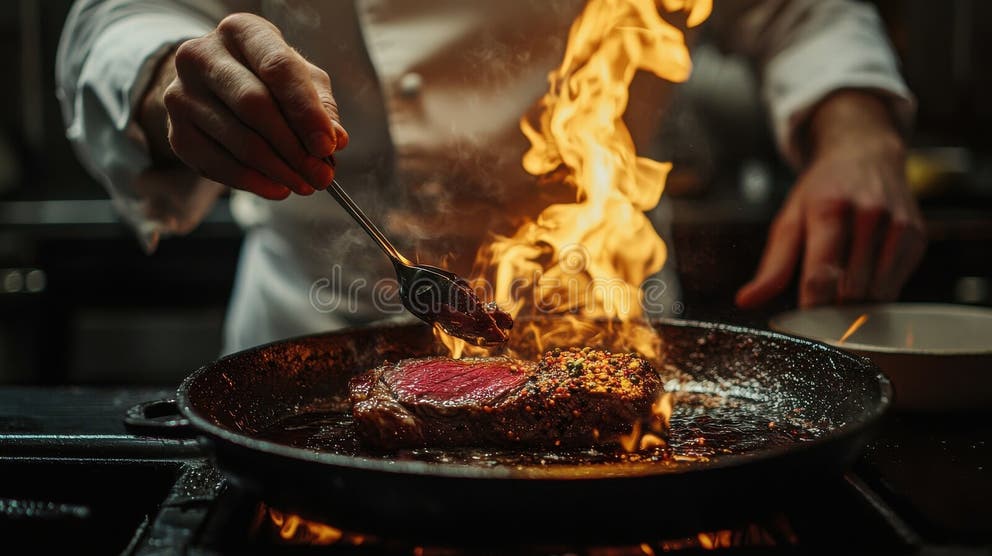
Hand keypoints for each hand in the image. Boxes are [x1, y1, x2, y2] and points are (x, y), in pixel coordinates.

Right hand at [138, 13, 348, 199]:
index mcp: (242, 32)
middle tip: (322, 176)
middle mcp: (202, 56)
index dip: (306, 112)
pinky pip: (218, 165)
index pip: (278, 69)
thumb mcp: (301, 78)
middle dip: (294, 148)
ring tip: (305, 184)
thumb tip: (336, 140)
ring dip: (279, 170)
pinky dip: (253, 182)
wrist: (214, 87)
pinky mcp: (176, 132)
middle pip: (254, 106)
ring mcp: (181, 95)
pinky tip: (277, 188)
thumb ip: (321, 106)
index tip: (328, 146)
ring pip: (238, 141)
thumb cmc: (267, 79)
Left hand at [735, 90, 925, 308]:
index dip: (811, 309)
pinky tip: (863, 277)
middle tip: (821, 303)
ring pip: (876, 295)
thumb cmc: (822, 192)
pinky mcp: (916, 239)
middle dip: (833, 307)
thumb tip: (746, 301)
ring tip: (840, 288)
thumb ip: (772, 267)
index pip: (821, 276)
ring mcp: (897, 226)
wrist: (865, 155)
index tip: (801, 323)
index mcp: (829, 210)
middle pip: (850, 291)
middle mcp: (868, 216)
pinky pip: (896, 288)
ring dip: (856, 305)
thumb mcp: (789, 221)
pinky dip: (876, 294)